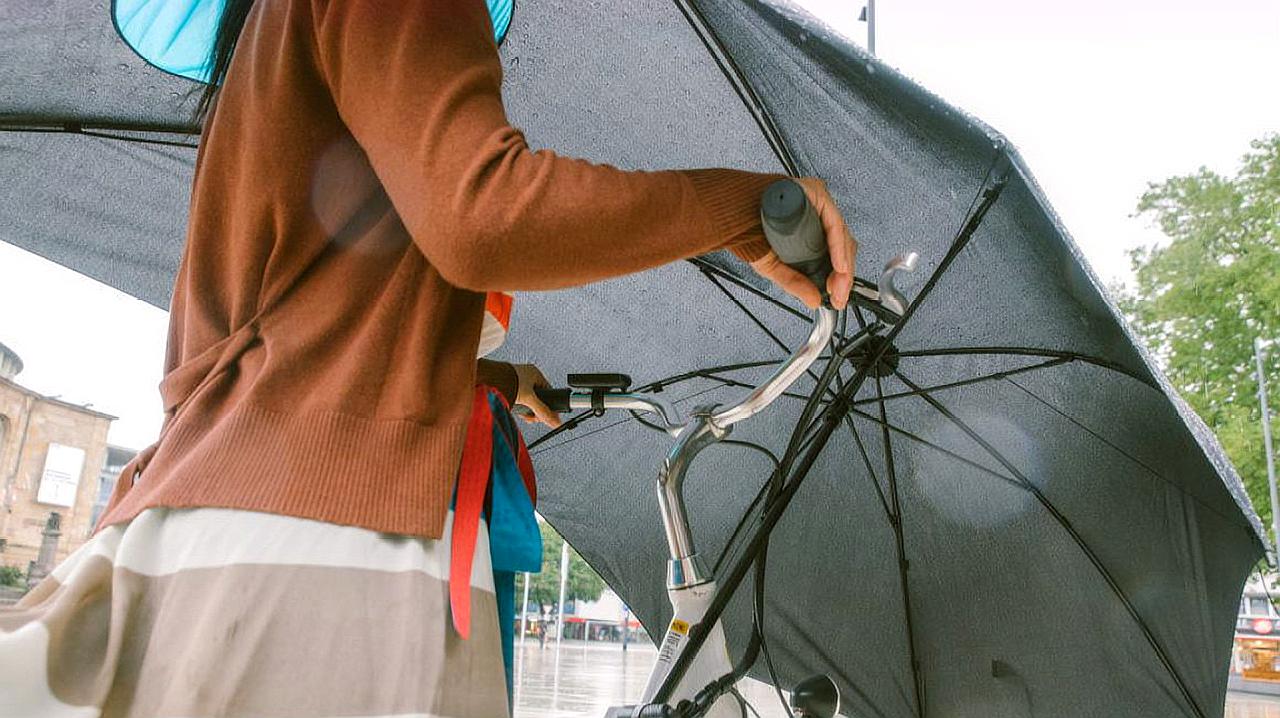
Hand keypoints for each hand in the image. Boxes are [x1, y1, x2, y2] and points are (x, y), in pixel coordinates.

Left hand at [513, 363, 561, 427]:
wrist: (488, 379)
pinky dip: (516, 406)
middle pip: (538, 398)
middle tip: (532, 417)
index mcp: (535, 373)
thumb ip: (543, 411)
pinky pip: (517, 400)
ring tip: (521, 412)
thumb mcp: (529, 399)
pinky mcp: (508, 387)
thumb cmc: (507, 380)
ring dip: (525, 409)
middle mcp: (526, 375)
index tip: (545, 416)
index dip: (548, 405)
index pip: (549, 392)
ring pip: (527, 400)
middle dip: (534, 410)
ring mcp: (516, 381)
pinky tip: (514, 408)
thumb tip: (555, 421)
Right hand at [750, 177, 856, 309]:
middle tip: (839, 295)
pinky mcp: (816, 194)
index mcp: (809, 228)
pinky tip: (839, 266)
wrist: (733, 214)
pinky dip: (838, 247)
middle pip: (843, 245)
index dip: (841, 277)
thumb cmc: (749, 232)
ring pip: (842, 237)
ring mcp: (818, 203)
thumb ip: (794, 283)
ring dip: (844, 265)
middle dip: (844, 276)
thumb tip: (813, 301)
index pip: (835, 252)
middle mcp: (816, 214)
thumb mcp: (774, 266)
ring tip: (839, 285)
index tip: (838, 296)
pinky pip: (834, 223)